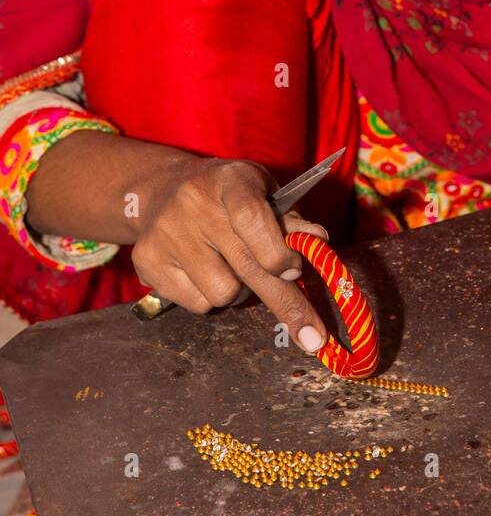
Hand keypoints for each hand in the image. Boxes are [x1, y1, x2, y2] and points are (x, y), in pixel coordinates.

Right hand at [130, 156, 330, 355]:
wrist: (164, 190)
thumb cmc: (228, 195)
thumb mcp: (262, 191)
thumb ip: (289, 218)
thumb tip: (318, 241)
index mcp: (230, 180)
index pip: (253, 218)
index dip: (279, 252)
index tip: (297, 273)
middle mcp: (193, 204)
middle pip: (246, 265)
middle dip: (285, 303)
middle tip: (313, 335)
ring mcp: (166, 233)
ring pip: (223, 294)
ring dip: (241, 293)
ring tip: (233, 268)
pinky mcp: (147, 262)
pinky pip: (198, 305)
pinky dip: (212, 299)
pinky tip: (206, 272)